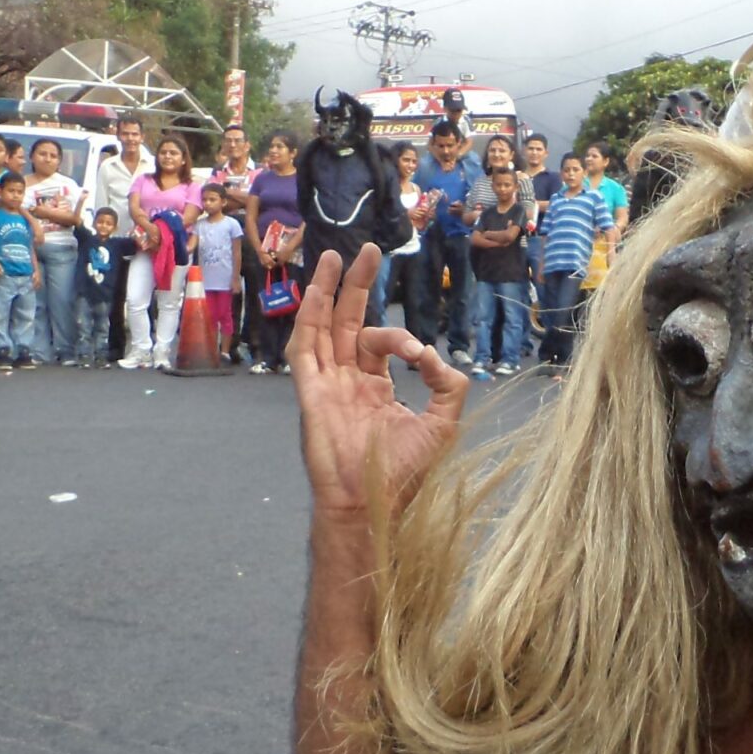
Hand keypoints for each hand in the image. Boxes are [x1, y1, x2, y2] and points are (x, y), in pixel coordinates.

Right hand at [290, 247, 467, 522]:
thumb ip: (447, 384)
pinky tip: (316, 293)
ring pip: (322, 327)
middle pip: (348, 321)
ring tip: (334, 256)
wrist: (371, 503)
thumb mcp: (442, 424)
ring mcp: (327, 384)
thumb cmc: (404, 472)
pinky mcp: (310, 392)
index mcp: (375, 388)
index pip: (383, 344)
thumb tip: (434, 352)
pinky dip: (309, 320)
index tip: (420, 354)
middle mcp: (348, 381)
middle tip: (370, 250)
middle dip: (358, 285)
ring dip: (327, 291)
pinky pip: (305, 349)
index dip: (401, 338)